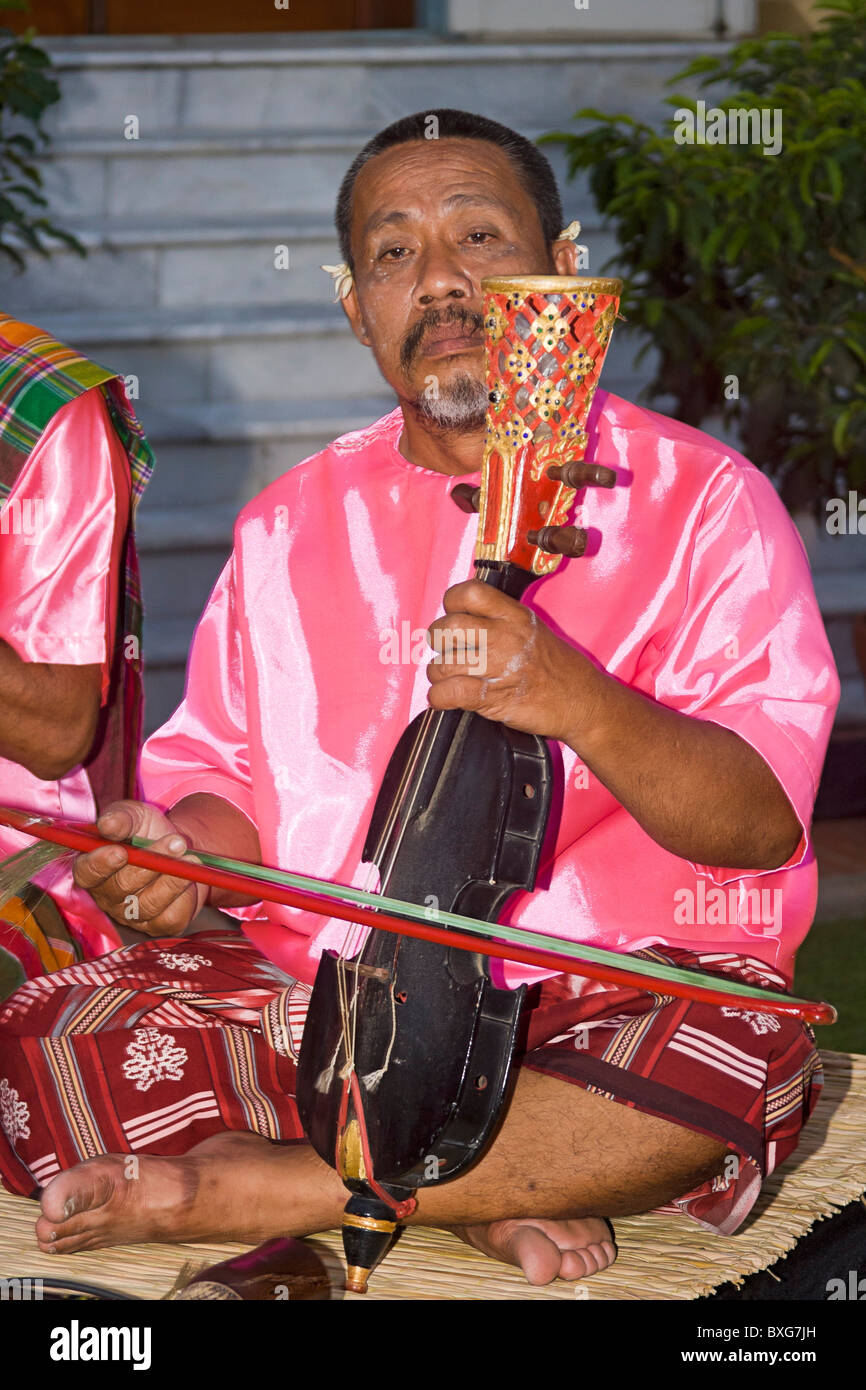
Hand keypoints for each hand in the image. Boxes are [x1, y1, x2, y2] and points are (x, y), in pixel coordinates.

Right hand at [72, 800, 206, 936]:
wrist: (178, 848)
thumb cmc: (147, 831)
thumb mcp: (135, 816)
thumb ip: (121, 818)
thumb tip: (108, 824)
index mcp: (93, 868)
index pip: (86, 873)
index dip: (100, 865)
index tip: (120, 851)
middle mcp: (107, 896)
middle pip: (121, 888)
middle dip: (150, 864)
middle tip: (176, 842)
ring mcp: (131, 915)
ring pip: (147, 904)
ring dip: (171, 879)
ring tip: (190, 858)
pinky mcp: (158, 925)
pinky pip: (169, 917)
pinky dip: (183, 895)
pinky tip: (191, 877)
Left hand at [425, 579, 600, 743]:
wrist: (583, 702)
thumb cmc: (559, 668)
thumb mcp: (534, 629)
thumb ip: (499, 619)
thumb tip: (460, 616)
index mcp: (514, 615)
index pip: (469, 593)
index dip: (452, 603)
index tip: (453, 615)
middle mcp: (504, 637)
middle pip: (447, 628)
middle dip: (438, 642)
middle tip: (447, 651)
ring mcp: (498, 667)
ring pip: (443, 664)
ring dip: (438, 674)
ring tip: (448, 678)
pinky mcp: (493, 698)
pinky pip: (449, 692)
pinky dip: (439, 697)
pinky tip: (445, 698)